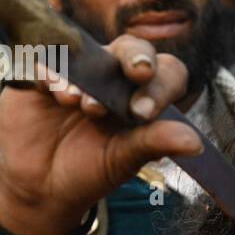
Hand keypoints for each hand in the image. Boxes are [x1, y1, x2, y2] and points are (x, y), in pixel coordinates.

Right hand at [0, 35, 201, 234]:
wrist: (39, 186)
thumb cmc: (88, 171)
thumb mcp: (123, 161)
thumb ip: (154, 144)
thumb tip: (195, 143)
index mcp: (142, 96)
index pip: (166, 74)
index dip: (161, 85)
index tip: (144, 112)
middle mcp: (113, 78)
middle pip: (132, 48)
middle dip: (137, 57)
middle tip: (139, 73)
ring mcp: (77, 73)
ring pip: (88, 53)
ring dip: (87, 74)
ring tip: (79, 103)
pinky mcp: (40, 76)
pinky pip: (46, 60)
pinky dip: (52, 71)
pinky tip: (55, 92)